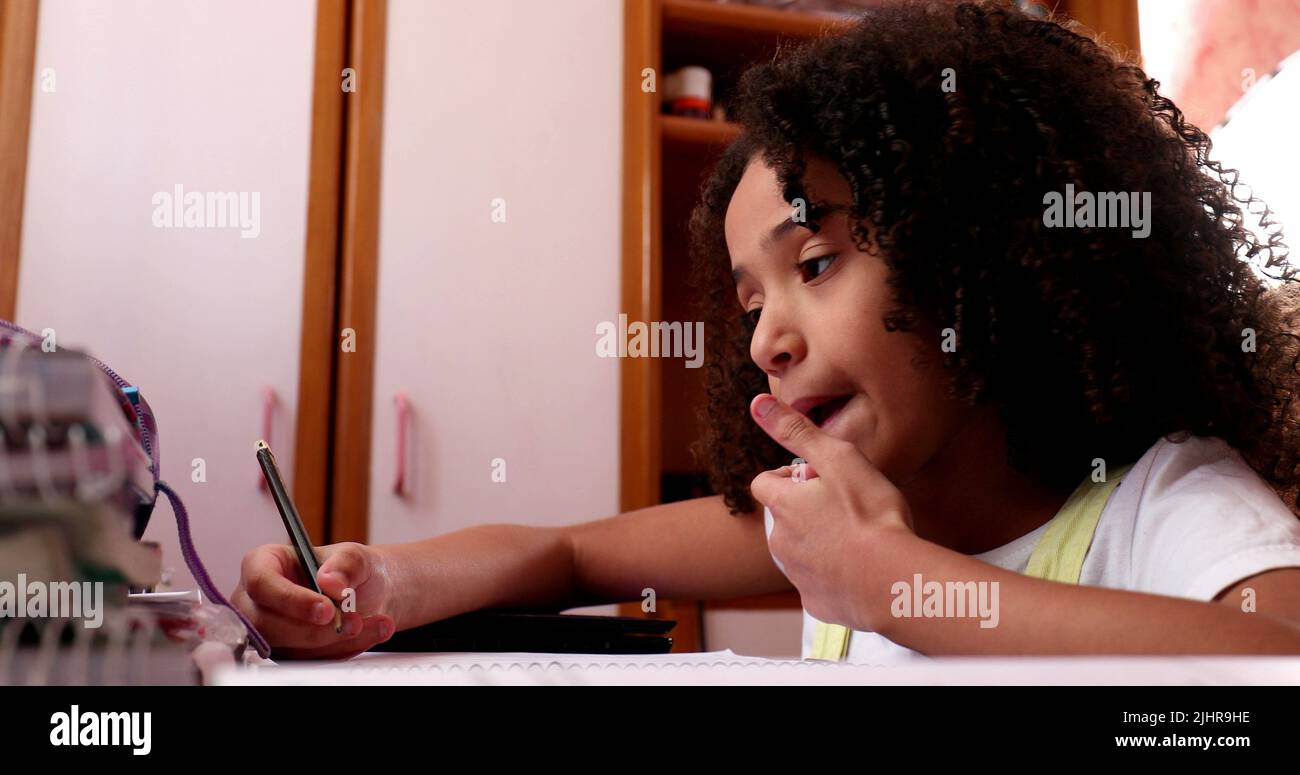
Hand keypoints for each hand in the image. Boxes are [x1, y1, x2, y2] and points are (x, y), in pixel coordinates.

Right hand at [231, 541, 396, 659]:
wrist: (368, 592)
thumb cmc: (351, 568)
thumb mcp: (355, 556)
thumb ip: (346, 564)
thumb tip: (329, 581)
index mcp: (263, 563)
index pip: (260, 583)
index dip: (291, 600)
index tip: (326, 609)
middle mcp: (258, 599)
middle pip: (268, 624)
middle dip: (315, 630)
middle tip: (353, 622)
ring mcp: (270, 629)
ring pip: (289, 648)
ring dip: (335, 642)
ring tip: (369, 625)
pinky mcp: (286, 651)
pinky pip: (308, 661)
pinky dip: (341, 650)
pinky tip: (365, 634)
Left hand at [749, 393, 912, 631]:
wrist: (891, 581)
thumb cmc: (870, 517)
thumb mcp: (838, 459)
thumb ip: (797, 431)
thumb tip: (758, 404)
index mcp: (783, 505)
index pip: (763, 483)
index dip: (788, 477)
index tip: (816, 479)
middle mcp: (781, 542)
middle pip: (783, 518)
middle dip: (806, 510)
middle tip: (844, 507)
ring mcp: (797, 575)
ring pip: (800, 551)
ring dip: (819, 541)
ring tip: (857, 537)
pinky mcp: (816, 602)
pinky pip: (818, 582)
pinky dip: (833, 574)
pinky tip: (860, 568)